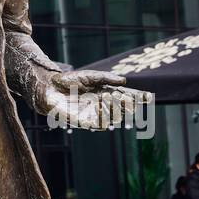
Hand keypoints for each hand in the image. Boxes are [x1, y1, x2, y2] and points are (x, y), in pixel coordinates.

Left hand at [37, 69, 152, 131]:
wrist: (49, 87)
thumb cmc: (69, 81)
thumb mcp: (90, 76)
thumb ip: (106, 78)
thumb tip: (124, 81)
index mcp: (105, 93)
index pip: (124, 96)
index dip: (137, 97)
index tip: (149, 96)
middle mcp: (102, 105)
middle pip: (120, 107)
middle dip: (129, 105)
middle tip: (137, 102)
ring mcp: (94, 114)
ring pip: (112, 116)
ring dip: (118, 111)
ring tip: (125, 104)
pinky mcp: (83, 121)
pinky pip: (98, 123)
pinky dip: (103, 116)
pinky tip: (107, 109)